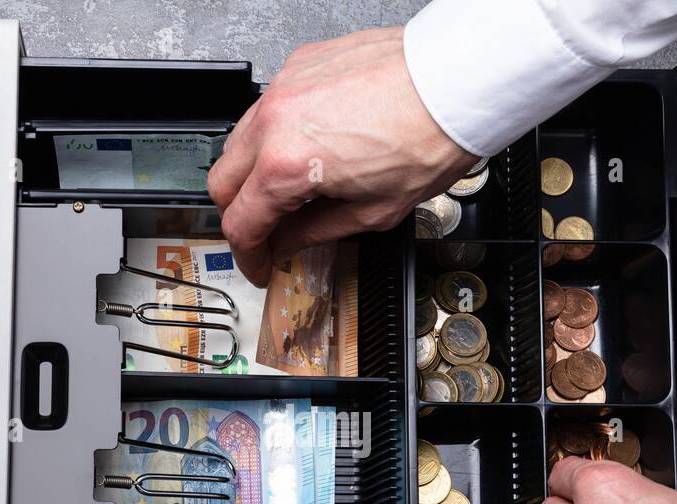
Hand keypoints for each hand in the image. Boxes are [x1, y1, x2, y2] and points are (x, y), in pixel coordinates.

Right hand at [208, 27, 476, 285]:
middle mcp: (275, 120)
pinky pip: (267, 107)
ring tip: (287, 191)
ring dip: (251, 173)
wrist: (455, 83)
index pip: (240, 223)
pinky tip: (304, 147)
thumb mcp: (374, 212)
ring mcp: (283, 87)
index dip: (247, 256)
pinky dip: (274, 134)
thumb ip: (317, 231)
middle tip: (265, 233)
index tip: (259, 264)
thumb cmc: (428, 137)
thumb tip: (290, 242)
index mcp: (286, 164)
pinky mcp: (299, 65)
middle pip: (222, 181)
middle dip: (239, 215)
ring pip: (238, 140)